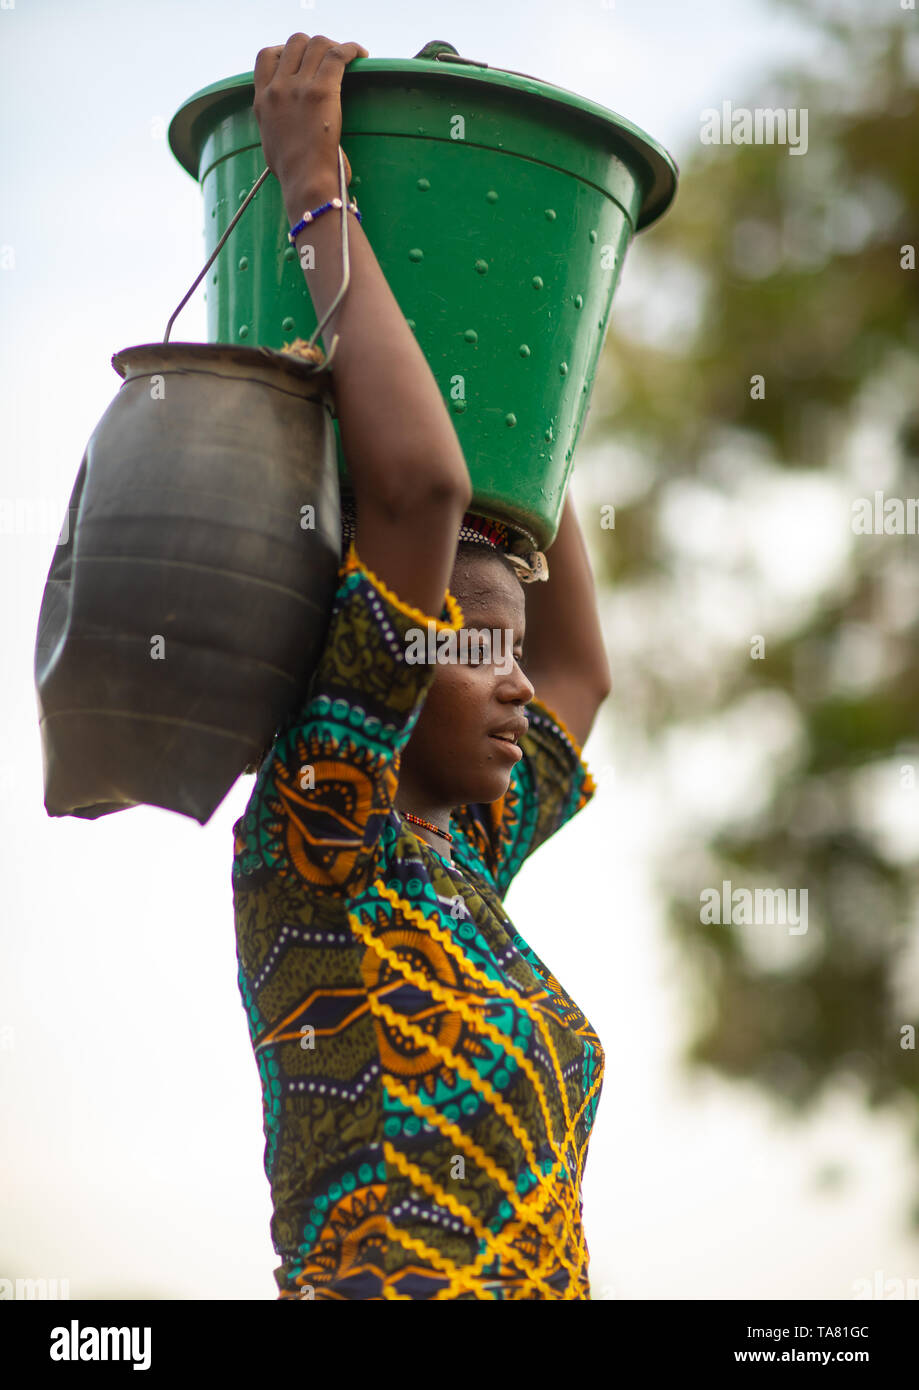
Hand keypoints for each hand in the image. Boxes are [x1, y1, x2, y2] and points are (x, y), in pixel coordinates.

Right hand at [253, 34, 368, 197]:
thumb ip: (277, 124)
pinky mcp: (320, 90)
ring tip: (347, 57)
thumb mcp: (273, 145)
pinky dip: (351, 49)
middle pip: (295, 43)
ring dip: (333, 46)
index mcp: (263, 101)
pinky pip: (337, 55)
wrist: (305, 183)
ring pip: (316, 43)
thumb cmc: (295, 175)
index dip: (286, 50)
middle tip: (329, 60)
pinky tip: (361, 55)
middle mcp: (278, 88)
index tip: (301, 58)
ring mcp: (298, 87)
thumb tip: (288, 126)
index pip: (266, 56)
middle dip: (313, 46)